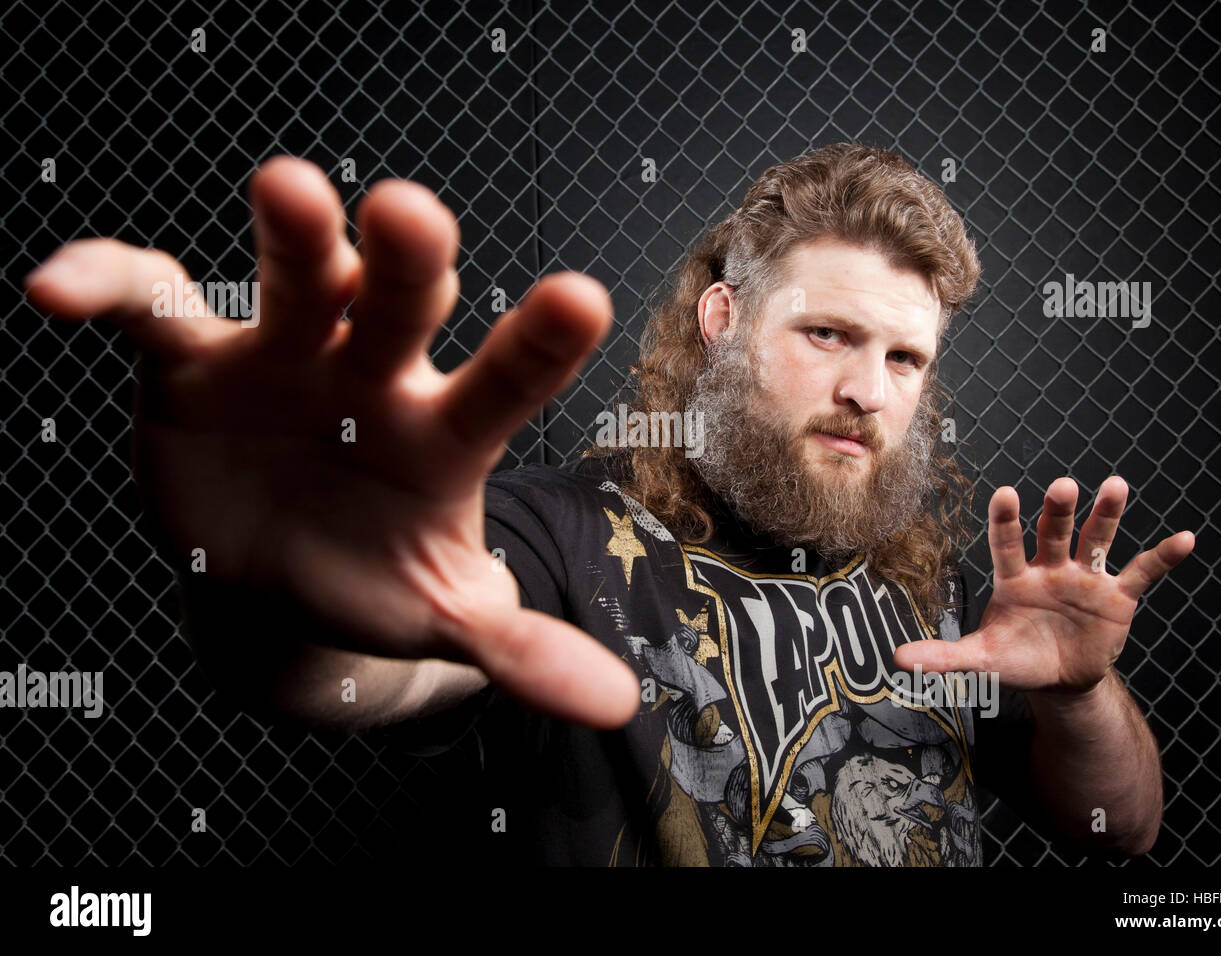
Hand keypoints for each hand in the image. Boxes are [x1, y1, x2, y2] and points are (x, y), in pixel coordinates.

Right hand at [23, 156, 640, 727]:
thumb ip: (519, 647)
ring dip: (293, 238)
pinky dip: (107, 287)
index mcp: (444, 434)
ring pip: (293, 279)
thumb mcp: (442, 615)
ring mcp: (282, 355)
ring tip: (288, 188)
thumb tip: (617, 704)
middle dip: (406, 263)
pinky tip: (59, 291)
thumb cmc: (373, 579)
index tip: (580, 299)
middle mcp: (373, 373)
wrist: (274, 574)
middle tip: (413, 215)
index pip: (503, 384)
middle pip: (398, 305)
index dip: (537, 346)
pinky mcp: (190, 359)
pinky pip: (149, 306)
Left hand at [893, 476, 1194, 692]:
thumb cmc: (1017, 659)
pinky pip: (1141, 573)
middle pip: (1054, 532)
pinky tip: (1183, 540)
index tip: (1006, 494)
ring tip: (1116, 486)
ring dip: (1106, 515)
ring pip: (1096, 540)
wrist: (1059, 679)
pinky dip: (1162, 557)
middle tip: (1063, 486)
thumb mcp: (982, 659)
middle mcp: (1050, 569)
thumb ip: (944, 656)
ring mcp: (1085, 579)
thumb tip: (898, 659)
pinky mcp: (1116, 597)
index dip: (1006, 520)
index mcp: (1014, 579)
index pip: (1006, 543)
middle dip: (1058, 510)